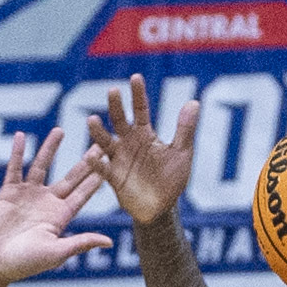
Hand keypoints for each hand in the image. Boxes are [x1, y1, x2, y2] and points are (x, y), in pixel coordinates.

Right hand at [0, 128, 111, 286]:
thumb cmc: (24, 263)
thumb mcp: (55, 253)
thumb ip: (80, 243)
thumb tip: (109, 241)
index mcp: (61, 217)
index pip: (84, 193)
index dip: (97, 177)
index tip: (111, 161)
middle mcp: (48, 204)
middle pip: (71, 177)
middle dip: (85, 160)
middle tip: (100, 140)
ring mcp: (29, 197)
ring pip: (42, 167)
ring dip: (50, 149)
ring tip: (60, 130)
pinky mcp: (9, 194)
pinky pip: (14, 169)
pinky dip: (17, 153)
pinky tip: (22, 136)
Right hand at [85, 73, 199, 225]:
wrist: (161, 208)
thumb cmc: (171, 180)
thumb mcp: (182, 154)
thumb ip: (185, 130)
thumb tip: (194, 101)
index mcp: (145, 135)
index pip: (140, 109)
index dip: (138, 94)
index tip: (135, 78)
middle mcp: (128, 143)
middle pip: (119, 120)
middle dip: (116, 106)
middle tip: (113, 91)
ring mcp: (119, 160)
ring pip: (105, 142)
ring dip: (98, 132)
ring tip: (92, 120)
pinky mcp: (113, 178)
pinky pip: (103, 170)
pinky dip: (97, 164)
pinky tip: (93, 156)